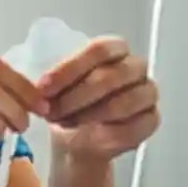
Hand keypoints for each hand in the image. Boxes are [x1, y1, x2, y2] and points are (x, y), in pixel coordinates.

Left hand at [37, 36, 160, 161]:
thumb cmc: (68, 103)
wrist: (77, 137)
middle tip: (51, 111)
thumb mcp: (55, 87)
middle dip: (74, 97)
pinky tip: (89, 136)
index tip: (43, 88)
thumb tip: (35, 88)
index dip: (69, 69)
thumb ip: (51, 81)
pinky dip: (106, 134)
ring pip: (122, 103)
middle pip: (110, 77)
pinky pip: (133, 128)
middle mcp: (136, 67)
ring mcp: (148, 93)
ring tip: (64, 123)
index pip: (99, 50)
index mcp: (114, 49)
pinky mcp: (152, 120)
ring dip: (87, 116)